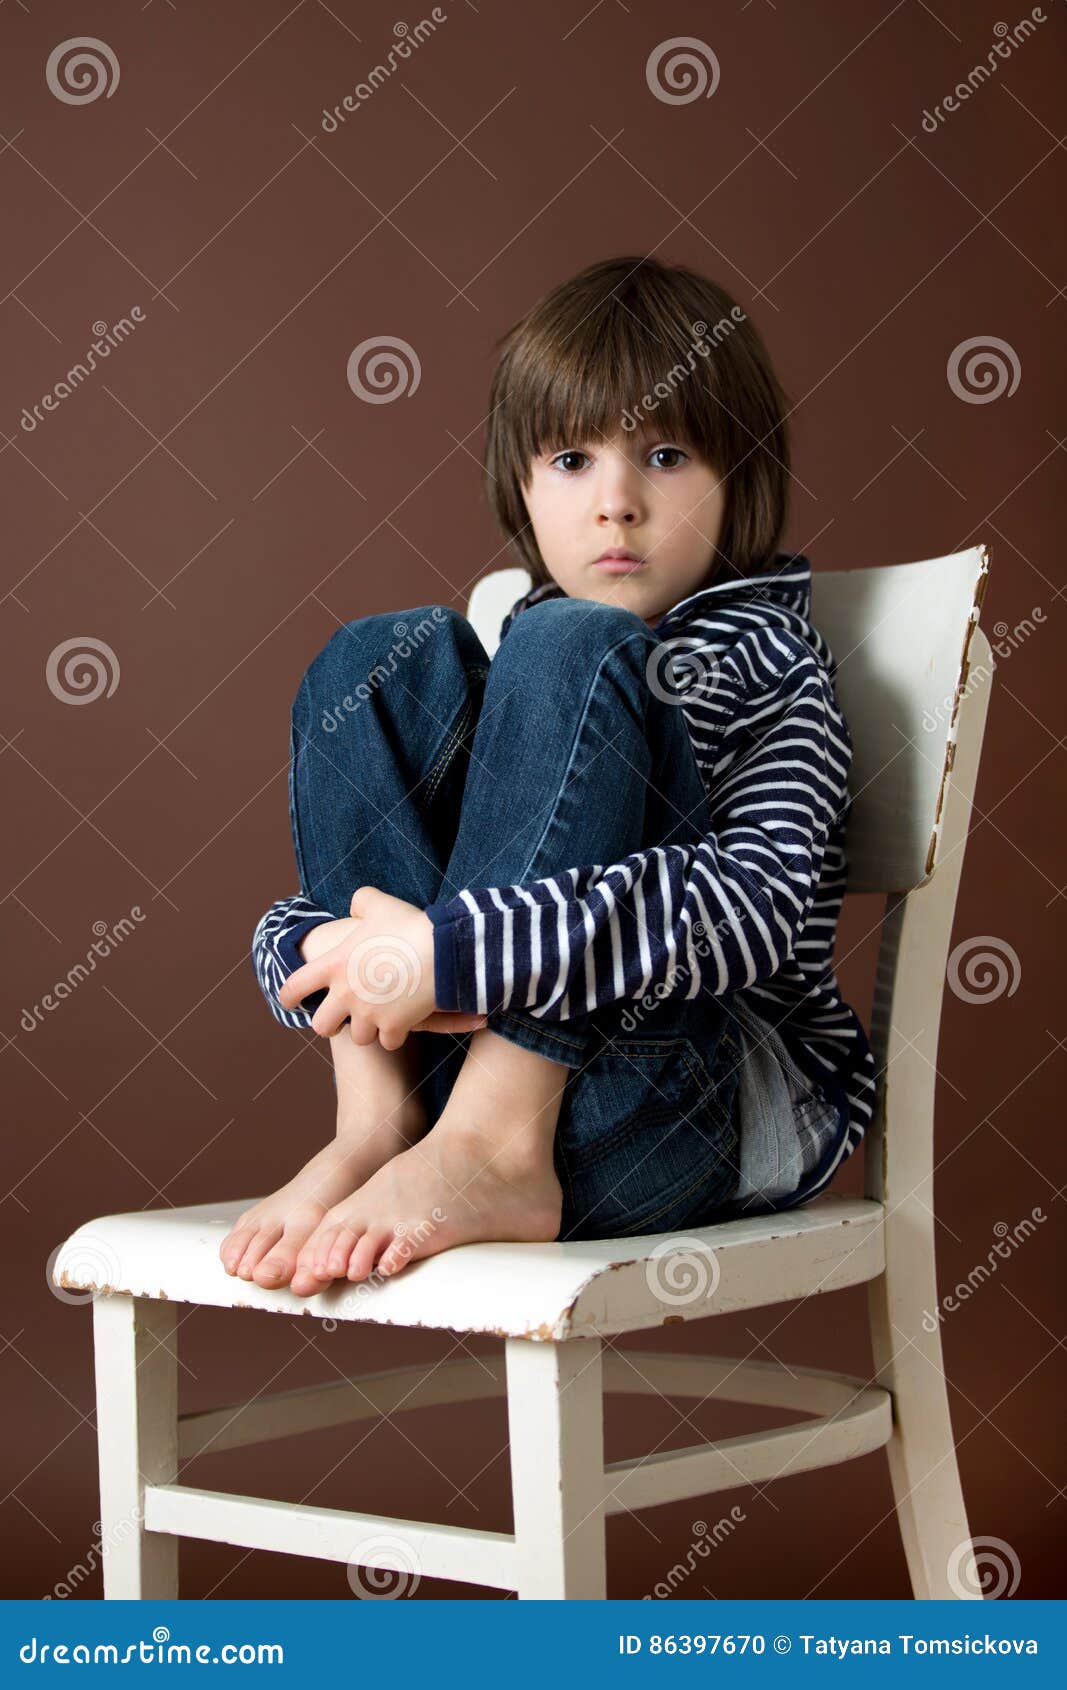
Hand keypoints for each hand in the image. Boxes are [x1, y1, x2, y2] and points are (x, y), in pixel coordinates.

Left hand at [277, 886, 484, 1047]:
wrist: (442, 950)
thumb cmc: (409, 925)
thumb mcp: (379, 903)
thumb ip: (361, 901)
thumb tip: (355, 908)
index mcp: (335, 965)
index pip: (294, 987)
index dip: (288, 997)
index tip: (289, 1003)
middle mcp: (346, 994)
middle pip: (321, 1026)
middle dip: (329, 1025)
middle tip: (339, 1019)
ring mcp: (369, 1014)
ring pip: (358, 1038)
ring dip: (366, 1030)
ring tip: (377, 1020)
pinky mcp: (394, 1026)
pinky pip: (388, 1043)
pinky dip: (394, 1036)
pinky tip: (401, 1026)